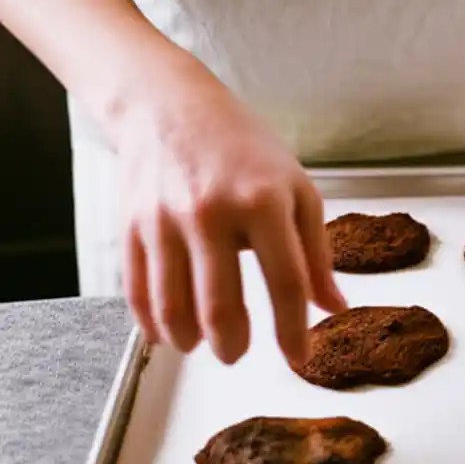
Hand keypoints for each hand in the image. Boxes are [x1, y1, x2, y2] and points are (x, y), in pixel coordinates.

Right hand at [114, 72, 345, 364]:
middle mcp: (211, 212)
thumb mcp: (297, 190)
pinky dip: (153, 322)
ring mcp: (165, 220)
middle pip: (221, 305)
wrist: (170, 106)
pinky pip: (139, 290)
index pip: (285, 281)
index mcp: (264, 203)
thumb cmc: (245, 150)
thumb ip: (316, 253)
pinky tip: (168, 334)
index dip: (293, 329)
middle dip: (233, 345)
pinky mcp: (131, 225)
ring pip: (173, 306)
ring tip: (204, 345)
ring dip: (190, 339)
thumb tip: (333, 307)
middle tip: (238, 355)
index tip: (299, 358)